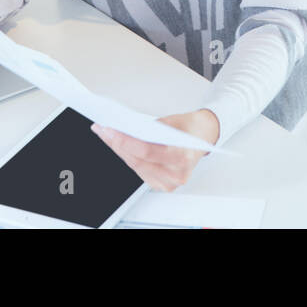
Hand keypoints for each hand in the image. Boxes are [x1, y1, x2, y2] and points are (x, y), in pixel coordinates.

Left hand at [91, 109, 219, 191]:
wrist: (204, 137)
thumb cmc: (190, 128)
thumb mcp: (171, 121)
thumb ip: (149, 128)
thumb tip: (123, 128)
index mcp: (182, 157)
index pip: (146, 151)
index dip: (125, 141)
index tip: (109, 130)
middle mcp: (177, 174)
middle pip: (137, 161)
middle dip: (117, 144)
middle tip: (102, 130)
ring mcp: (169, 183)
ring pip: (135, 167)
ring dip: (119, 151)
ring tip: (106, 135)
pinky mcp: (162, 185)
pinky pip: (139, 171)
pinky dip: (128, 157)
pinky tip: (117, 145)